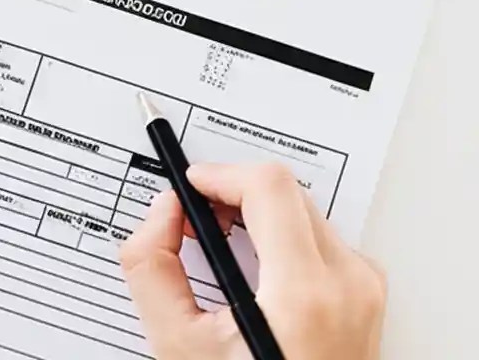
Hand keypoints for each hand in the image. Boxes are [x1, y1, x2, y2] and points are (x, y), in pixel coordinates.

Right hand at [120, 163, 386, 359]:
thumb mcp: (177, 343)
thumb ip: (151, 266)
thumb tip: (161, 214)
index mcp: (305, 291)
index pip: (268, 187)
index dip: (219, 174)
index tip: (190, 185)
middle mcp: (347, 283)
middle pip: (286, 193)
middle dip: (232, 195)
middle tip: (194, 219)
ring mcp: (363, 289)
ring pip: (305, 213)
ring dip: (257, 218)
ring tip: (220, 247)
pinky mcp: (366, 296)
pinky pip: (322, 241)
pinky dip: (282, 242)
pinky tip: (254, 269)